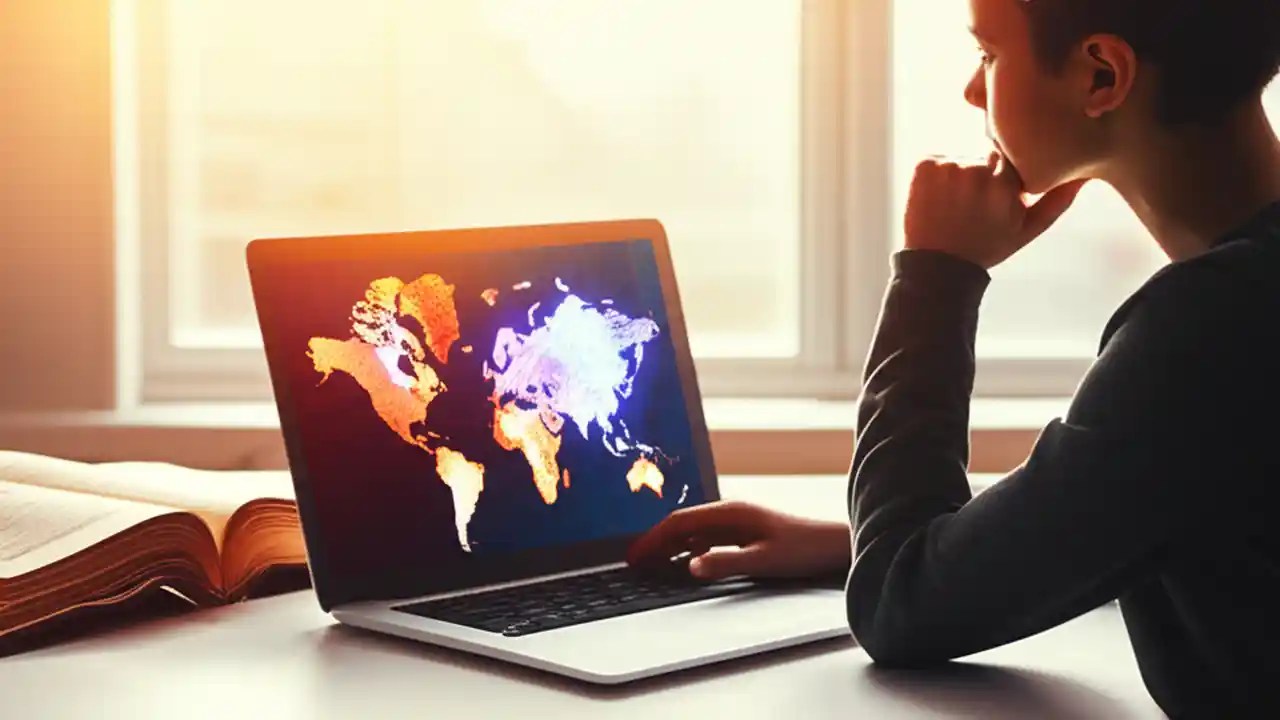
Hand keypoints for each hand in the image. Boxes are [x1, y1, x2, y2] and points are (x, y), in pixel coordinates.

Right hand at [626, 501, 851, 581]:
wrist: (834, 545)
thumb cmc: (804, 548)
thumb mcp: (763, 560)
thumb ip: (726, 562)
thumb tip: (690, 566)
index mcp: (730, 512)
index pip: (679, 522)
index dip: (653, 539)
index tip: (634, 555)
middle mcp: (730, 512)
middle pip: (682, 524)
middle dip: (656, 541)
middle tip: (633, 561)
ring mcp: (737, 522)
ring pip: (693, 532)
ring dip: (671, 545)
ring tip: (651, 562)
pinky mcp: (745, 533)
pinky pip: (707, 538)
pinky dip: (689, 549)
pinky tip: (686, 562)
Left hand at [904, 151, 1087, 269]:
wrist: (937, 265)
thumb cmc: (986, 247)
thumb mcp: (1027, 229)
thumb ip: (1057, 201)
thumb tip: (1084, 177)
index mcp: (1006, 181)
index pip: (1013, 156)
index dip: (1004, 174)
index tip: (995, 193)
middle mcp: (977, 168)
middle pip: (986, 153)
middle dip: (983, 172)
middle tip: (972, 202)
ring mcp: (948, 165)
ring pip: (961, 156)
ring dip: (959, 173)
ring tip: (954, 204)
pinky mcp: (924, 165)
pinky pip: (935, 159)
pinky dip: (936, 174)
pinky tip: (937, 199)